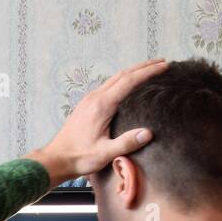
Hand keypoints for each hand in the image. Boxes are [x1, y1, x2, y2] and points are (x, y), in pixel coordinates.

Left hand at [26, 58, 167, 185]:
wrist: (57, 158)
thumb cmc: (79, 157)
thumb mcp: (104, 153)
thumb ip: (126, 143)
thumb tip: (148, 133)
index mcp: (102, 105)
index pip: (129, 81)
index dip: (148, 72)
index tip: (164, 66)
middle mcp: (95, 97)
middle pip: (123, 74)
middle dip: (143, 66)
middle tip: (162, 62)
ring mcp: (89, 99)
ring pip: (114, 78)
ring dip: (133, 71)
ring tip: (149, 69)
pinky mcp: (87, 105)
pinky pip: (108, 85)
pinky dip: (123, 80)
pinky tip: (128, 85)